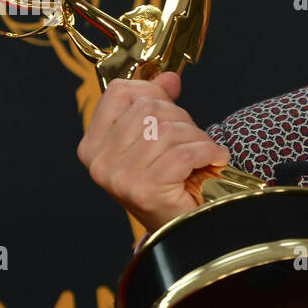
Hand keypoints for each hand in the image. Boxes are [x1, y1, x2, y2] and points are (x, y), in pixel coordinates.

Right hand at [76, 71, 230, 235]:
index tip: (170, 107)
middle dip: (181, 119)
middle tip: (192, 140)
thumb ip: (158, 105)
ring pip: (168, 129)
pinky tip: (214, 160)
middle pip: (149, 108)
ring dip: (197, 138)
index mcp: (93, 145)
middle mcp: (100, 162)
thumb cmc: (169, 184)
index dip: (153, 91)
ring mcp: (119, 177)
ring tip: (203, 154)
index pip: (119, 92)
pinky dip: (207, 152)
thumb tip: (169, 76)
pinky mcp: (145, 189)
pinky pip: (184, 152)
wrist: (182, 231)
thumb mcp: (157, 139)